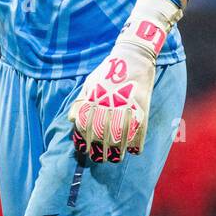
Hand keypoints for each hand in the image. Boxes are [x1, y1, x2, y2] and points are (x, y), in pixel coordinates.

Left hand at [68, 0, 182, 161]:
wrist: (133, 56)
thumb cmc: (109, 70)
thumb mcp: (90, 83)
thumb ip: (80, 102)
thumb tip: (72, 121)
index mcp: (95, 99)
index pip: (86, 127)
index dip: (85, 142)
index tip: (85, 150)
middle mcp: (109, 104)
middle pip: (102, 136)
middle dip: (100, 151)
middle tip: (99, 158)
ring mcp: (127, 106)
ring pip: (120, 137)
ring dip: (117, 152)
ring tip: (115, 159)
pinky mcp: (142, 107)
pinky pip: (140, 131)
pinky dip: (137, 144)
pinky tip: (134, 151)